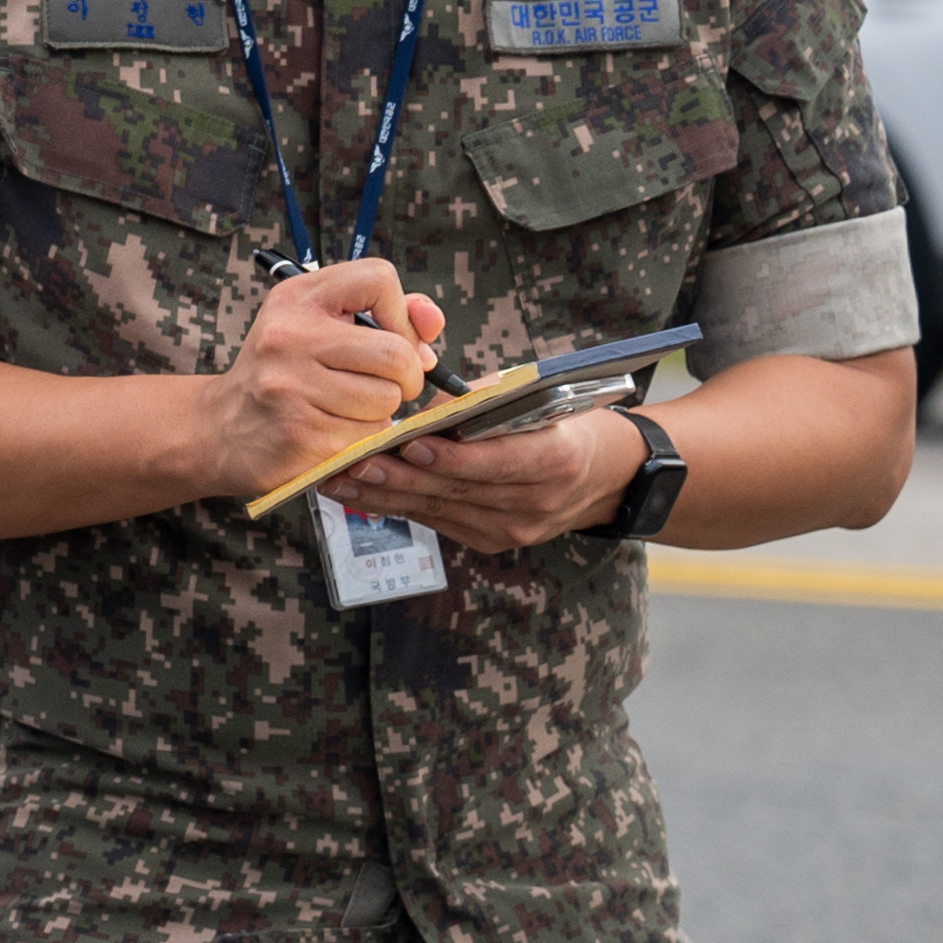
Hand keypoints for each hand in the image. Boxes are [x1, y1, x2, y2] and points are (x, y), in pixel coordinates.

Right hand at [192, 260, 447, 499]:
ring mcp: (290, 386)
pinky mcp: (300, 434)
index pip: (379, 279)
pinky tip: (330, 433)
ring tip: (344, 409)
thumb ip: (385, 316)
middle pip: (396, 354)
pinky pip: (368, 437)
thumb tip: (431, 325)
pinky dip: (361, 441)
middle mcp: (288, 335)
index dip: (401, 314)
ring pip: (387, 400)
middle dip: (403, 378)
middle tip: (378, 385)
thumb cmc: (284, 373)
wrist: (220, 427)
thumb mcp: (321, 326)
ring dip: (379, 412)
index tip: (387, 337)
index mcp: (297, 297)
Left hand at [325, 405, 647, 552]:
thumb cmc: (563, 421)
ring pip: (437, 510)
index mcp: (555, 460)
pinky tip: (359, 494)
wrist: (605, 475)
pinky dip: (396, 505)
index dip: (451, 457)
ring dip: (383, 495)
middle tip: (351, 462)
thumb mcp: (538, 401)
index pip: (496, 462)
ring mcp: (512, 529)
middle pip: (456, 490)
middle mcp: (535, 502)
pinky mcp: (491, 541)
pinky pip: (436, 521)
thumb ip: (482, 406)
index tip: (410, 444)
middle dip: (398, 476)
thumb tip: (421, 413)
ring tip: (338, 479)